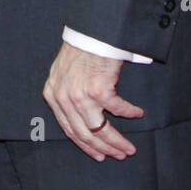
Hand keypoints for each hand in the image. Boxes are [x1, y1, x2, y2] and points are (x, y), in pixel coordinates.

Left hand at [43, 41, 143, 159]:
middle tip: (120, 155)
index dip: (86, 145)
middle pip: (84, 134)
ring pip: (99, 129)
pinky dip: (129, 112)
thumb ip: (66, 96)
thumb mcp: (62, 76)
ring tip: (129, 148)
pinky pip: (118, 109)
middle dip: (104, 148)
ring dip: (117, 141)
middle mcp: (63, 98)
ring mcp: (80, 95)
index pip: (68, 129)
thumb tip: (81, 120)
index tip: (99, 155)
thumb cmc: (79, 53)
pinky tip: (137, 113)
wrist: (88, 34)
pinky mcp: (98, 90)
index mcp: (53, 96)